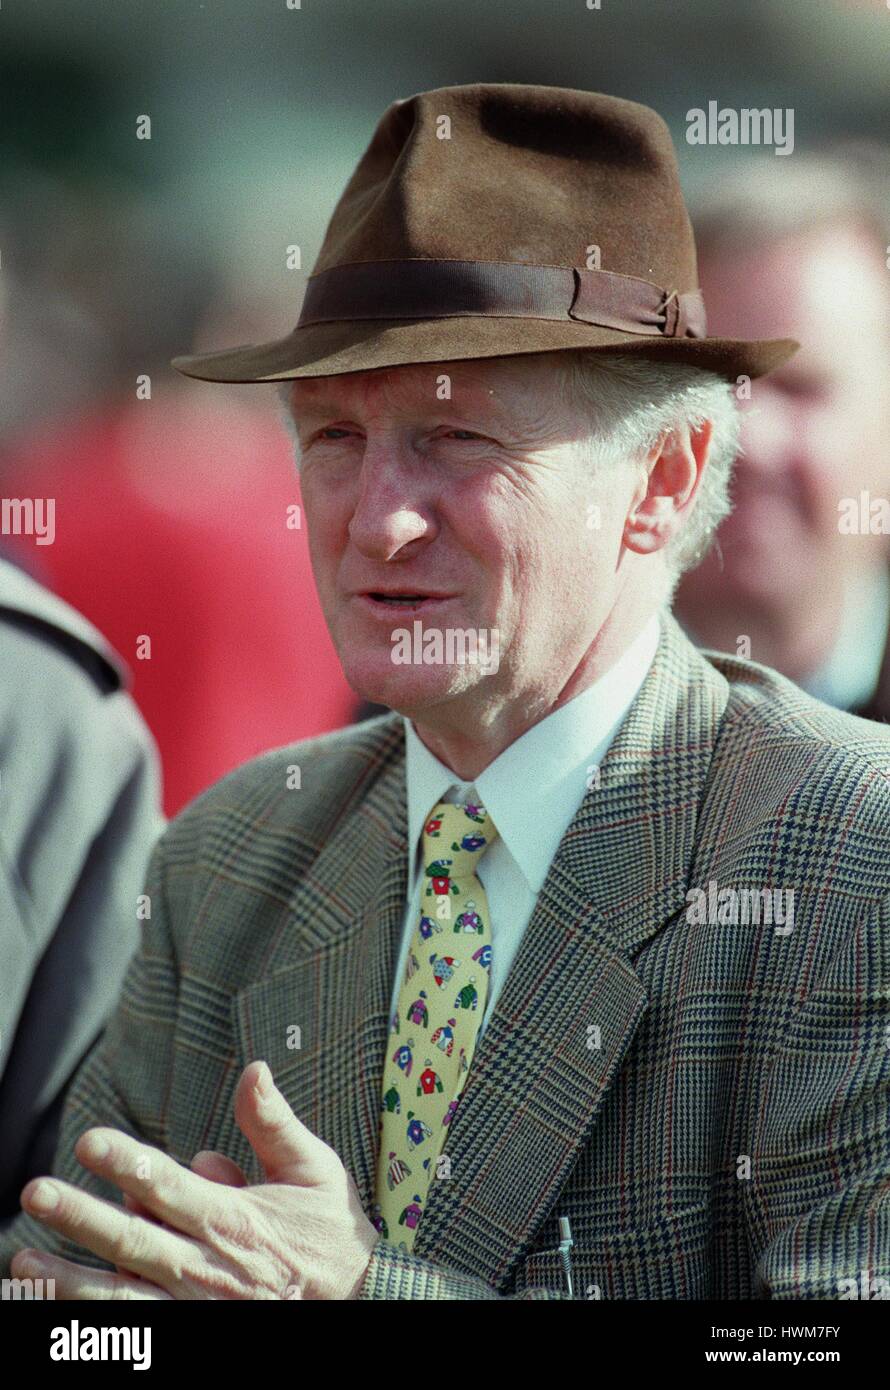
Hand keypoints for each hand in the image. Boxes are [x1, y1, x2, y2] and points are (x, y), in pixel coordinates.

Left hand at [10, 1061, 378, 1299]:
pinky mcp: (190, 1335)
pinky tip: (51, 1302)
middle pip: (134, 1240)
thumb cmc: (331, 1233)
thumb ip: (274, 1122)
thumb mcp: (315, 1168)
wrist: (359, 1306)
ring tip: (23, 1256)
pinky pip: (133, 1330)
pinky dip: (92, 1320)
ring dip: (69, 1278)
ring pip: (120, 1296)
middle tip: (36, 1192)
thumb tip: (254, 1068)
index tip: (89, 1141)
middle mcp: (208, 1268)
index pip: (171, 1187)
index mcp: (235, 1220)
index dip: (128, 1163)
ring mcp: (195, 1311)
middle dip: (81, 1217)